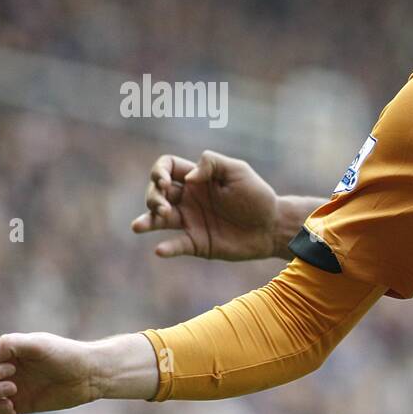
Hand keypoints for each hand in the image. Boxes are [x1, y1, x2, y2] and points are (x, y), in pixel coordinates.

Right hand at [0, 334, 98, 413]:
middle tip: (14, 389)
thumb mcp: (39, 344)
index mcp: (7, 353)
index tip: (12, 369)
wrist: (89, 375)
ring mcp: (12, 388)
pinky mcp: (21, 405)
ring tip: (11, 406)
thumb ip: (11, 344)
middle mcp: (6, 370)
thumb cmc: (66, 355)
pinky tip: (13, 413)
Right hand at [131, 151, 279, 260]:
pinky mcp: (197, 243)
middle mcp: (188, 199)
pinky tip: (160, 250)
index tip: (166, 182)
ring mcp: (190, 221)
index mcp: (196, 178)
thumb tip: (188, 177)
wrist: (273, 226)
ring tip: (139, 226)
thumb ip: (213, 163)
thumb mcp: (239, 171)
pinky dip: (167, 248)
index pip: (165, 168)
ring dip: (146, 221)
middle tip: (164, 207)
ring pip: (157, 220)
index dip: (159, 172)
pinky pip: (176, 245)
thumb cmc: (258, 196)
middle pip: (156, 193)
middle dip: (153, 198)